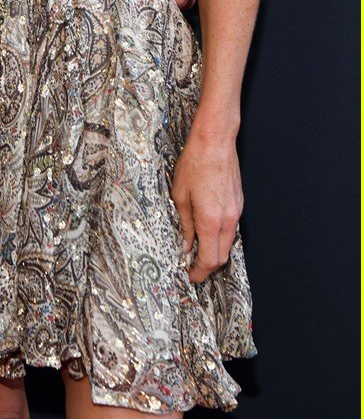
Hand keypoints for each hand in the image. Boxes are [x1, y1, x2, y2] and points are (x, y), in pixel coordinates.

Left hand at [171, 129, 242, 282]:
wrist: (215, 142)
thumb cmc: (195, 163)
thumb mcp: (180, 194)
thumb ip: (185, 223)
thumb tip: (186, 245)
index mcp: (211, 220)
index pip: (209, 258)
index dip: (200, 271)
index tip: (191, 276)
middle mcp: (228, 220)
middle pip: (222, 255)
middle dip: (208, 266)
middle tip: (192, 267)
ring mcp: (236, 212)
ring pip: (228, 243)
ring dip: (214, 251)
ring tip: (197, 250)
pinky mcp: (238, 204)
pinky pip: (231, 229)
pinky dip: (220, 236)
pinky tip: (207, 231)